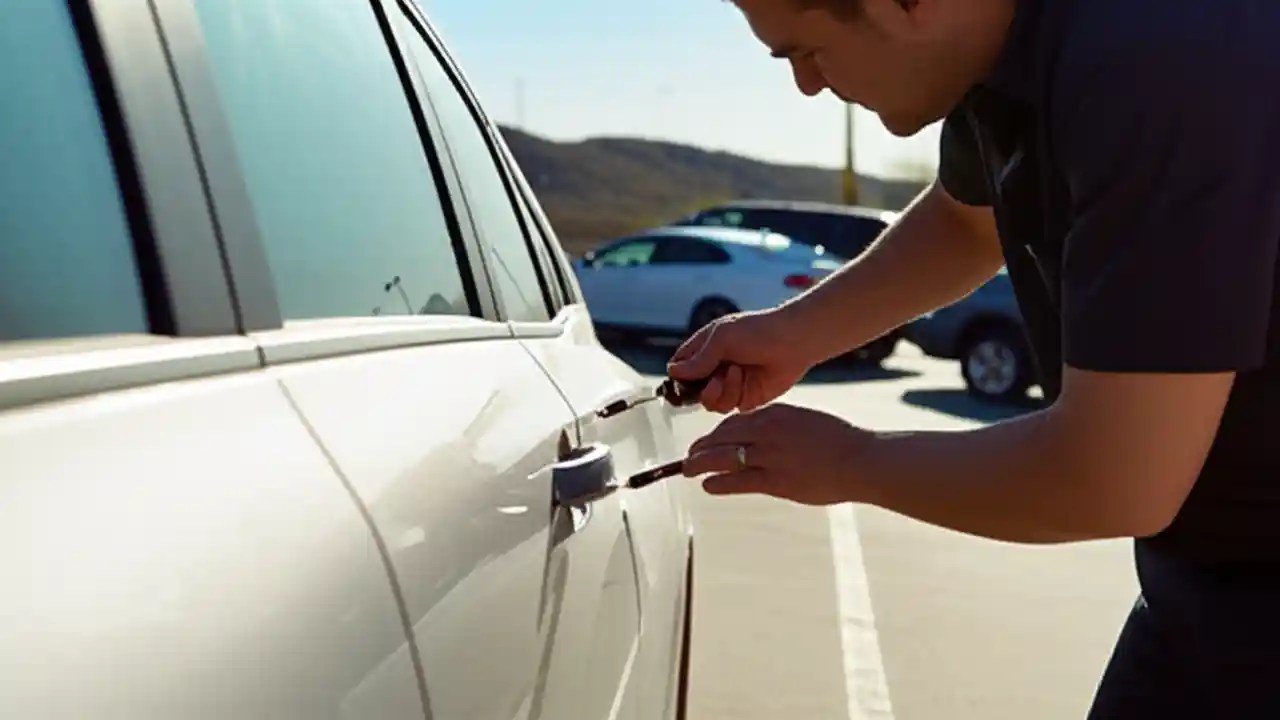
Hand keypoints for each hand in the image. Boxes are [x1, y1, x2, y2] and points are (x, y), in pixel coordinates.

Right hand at [667, 308, 813, 413]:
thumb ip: (698, 358)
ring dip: (718, 389)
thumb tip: (672, 371)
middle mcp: (715, 368)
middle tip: (712, 378)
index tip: (680, 379)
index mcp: (706, 348)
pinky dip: (731, 393)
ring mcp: (729, 385)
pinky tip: (742, 377)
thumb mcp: (722, 338)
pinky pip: (727, 406)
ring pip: (708, 401)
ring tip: (734, 371)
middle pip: (692, 389)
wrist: (794, 342)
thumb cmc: (758, 331)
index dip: (678, 375)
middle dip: (698, 386)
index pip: (681, 366)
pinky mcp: (744, 399)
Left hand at [681, 403, 870, 505]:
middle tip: (688, 456)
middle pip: (722, 437)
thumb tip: (759, 435)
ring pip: (723, 457)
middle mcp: (767, 430)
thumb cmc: (839, 442)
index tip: (707, 440)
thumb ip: (780, 427)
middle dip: (701, 447)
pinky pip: (738, 480)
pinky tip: (708, 486)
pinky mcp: (776, 480)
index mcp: (776, 413)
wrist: (860, 460)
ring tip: (688, 470)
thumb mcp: (805, 421)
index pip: (734, 421)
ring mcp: (770, 455)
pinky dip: (719, 482)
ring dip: (701, 464)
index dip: (716, 433)